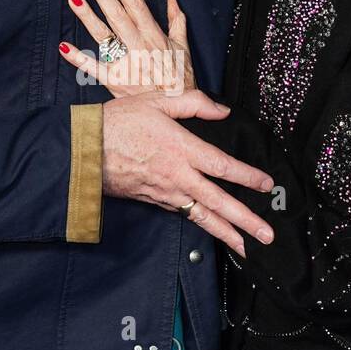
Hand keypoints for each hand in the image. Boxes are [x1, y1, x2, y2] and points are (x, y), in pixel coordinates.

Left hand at [58, 0, 195, 95]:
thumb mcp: (184, 48)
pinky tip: (63, 46)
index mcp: (154, 36)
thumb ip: (177, 22)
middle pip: (117, 15)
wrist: (175, 110)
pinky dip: (78, 58)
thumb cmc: (180, 81)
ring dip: (88, 16)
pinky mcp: (115, 81)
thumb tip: (171, 0)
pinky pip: (93, 68)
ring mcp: (125, 63)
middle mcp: (139, 47)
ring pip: (104, 35)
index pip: (136, 5)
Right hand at [102, 91, 273, 256]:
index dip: (247, 176)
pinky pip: (184, 215)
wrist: (82, 150)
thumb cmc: (116, 123)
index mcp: (181, 149)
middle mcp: (177, 176)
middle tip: (267, 236)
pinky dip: (202, 225)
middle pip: (218, 202)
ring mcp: (166, 193)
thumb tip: (222, 110)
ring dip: (227, 234)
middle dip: (245, 221)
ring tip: (247, 249)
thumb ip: (193, 103)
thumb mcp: (156, 101)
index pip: (222, 166)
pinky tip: (214, 230)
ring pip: (202, 217)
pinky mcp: (154, 202)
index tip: (266, 185)